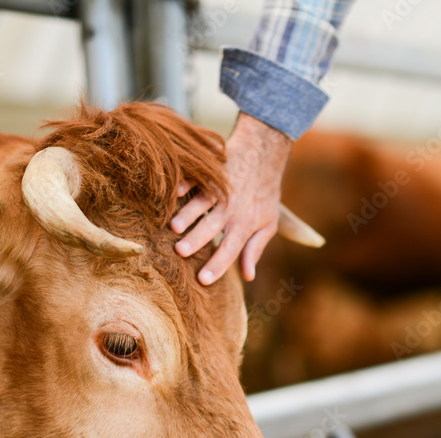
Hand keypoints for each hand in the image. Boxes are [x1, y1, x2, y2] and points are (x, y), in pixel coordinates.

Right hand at [171, 112, 291, 283]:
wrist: (263, 155)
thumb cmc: (264, 196)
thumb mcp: (268, 225)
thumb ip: (255, 250)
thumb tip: (248, 277)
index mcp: (244, 225)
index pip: (230, 249)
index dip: (217, 265)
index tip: (202, 280)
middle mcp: (231, 208)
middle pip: (212, 226)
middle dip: (196, 239)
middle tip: (180, 252)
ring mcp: (219, 189)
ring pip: (202, 203)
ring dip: (187, 214)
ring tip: (173, 227)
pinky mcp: (210, 171)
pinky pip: (196, 178)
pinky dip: (186, 184)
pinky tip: (175, 192)